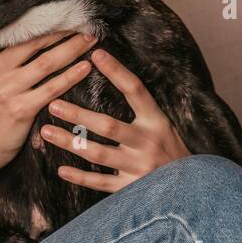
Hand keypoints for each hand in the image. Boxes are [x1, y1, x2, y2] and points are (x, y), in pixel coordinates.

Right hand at [0, 30, 98, 186]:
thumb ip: (5, 59)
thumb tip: (37, 37)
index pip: (15, 33)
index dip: (39, 21)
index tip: (62, 11)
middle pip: (34, 44)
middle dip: (62, 32)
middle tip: (84, 23)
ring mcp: (7, 90)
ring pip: (46, 63)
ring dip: (72, 49)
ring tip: (90, 40)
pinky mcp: (20, 109)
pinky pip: (52, 88)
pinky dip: (71, 76)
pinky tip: (86, 67)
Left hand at [40, 47, 190, 192]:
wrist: (195, 188)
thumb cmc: (171, 150)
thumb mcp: (162, 125)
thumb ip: (140, 108)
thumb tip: (111, 76)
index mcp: (156, 121)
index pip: (135, 90)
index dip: (117, 71)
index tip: (96, 54)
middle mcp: (147, 142)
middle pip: (108, 125)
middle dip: (78, 114)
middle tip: (53, 104)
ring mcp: (139, 167)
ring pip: (98, 153)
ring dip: (70, 142)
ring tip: (46, 131)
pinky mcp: (132, 188)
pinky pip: (101, 182)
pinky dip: (81, 177)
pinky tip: (61, 170)